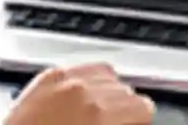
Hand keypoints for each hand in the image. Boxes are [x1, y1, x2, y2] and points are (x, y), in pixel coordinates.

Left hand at [5, 64, 154, 124]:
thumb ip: (119, 123)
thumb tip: (128, 119)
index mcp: (100, 113)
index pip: (142, 105)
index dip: (139, 119)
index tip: (135, 124)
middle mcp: (82, 90)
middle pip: (125, 88)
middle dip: (123, 106)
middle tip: (114, 122)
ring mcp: (62, 79)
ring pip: (104, 72)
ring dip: (105, 90)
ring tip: (96, 111)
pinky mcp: (45, 76)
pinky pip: (77, 69)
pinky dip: (82, 81)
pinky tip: (77, 99)